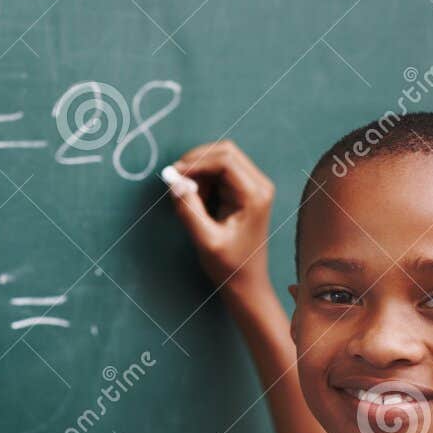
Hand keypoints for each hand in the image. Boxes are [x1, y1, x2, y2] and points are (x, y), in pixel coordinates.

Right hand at [165, 139, 276, 299]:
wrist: (246, 281)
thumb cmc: (229, 265)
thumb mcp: (205, 240)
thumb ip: (189, 210)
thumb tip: (174, 182)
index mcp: (255, 195)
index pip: (225, 160)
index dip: (196, 161)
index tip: (174, 174)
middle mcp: (258, 185)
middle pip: (225, 152)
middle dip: (197, 162)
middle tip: (177, 180)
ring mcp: (253, 186)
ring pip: (221, 160)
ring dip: (200, 173)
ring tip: (192, 200)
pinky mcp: (244, 190)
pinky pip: (220, 172)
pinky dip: (204, 181)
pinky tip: (200, 202)